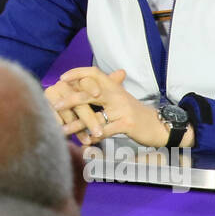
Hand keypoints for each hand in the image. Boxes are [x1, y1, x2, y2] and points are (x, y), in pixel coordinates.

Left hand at [49, 67, 170, 146]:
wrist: (159, 125)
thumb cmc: (134, 113)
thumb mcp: (118, 99)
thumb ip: (101, 94)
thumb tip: (79, 89)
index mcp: (114, 87)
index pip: (94, 73)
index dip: (77, 73)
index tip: (61, 78)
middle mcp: (117, 95)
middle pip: (90, 93)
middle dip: (70, 99)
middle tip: (55, 104)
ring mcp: (122, 109)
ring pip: (95, 115)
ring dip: (76, 124)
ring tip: (62, 129)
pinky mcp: (127, 124)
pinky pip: (106, 131)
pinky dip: (94, 136)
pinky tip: (85, 142)